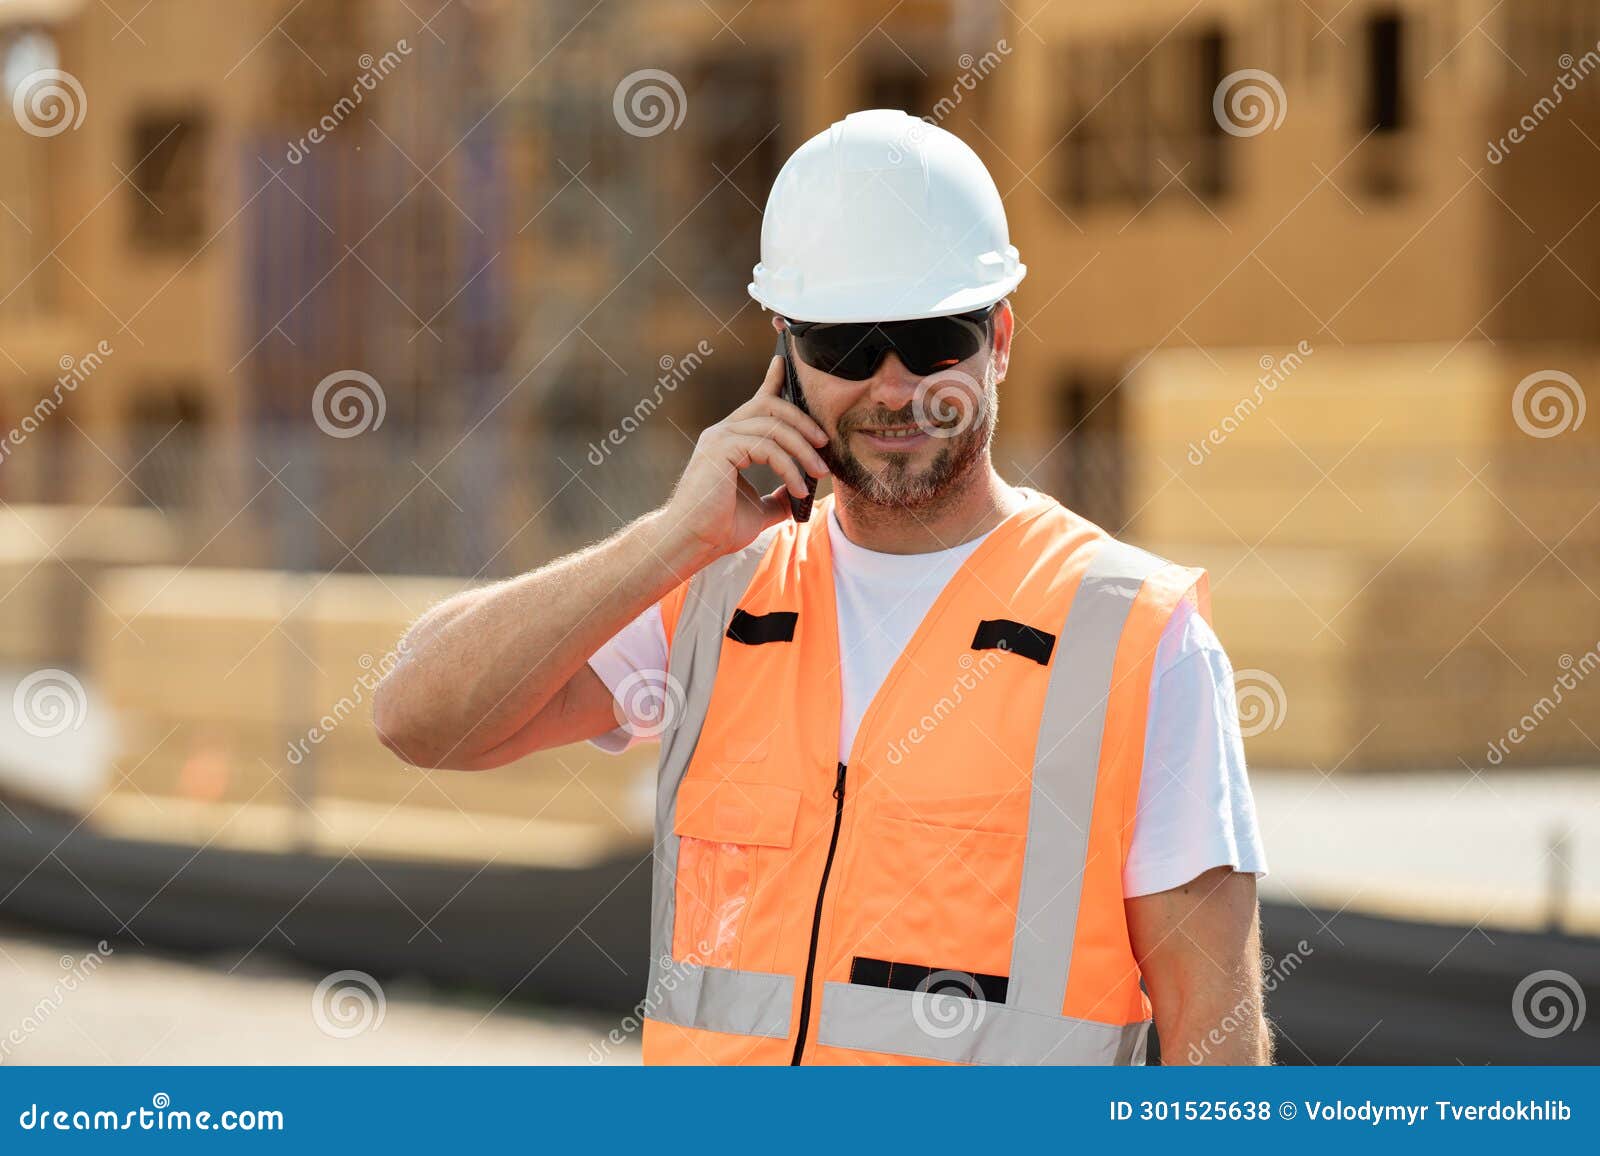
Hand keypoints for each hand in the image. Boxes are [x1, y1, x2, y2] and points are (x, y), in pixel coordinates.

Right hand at [658, 355, 829, 564]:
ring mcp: (720, 437)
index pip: (757, 402)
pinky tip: (798, 489)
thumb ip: (778, 496)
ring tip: (818, 473)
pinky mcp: (721, 449)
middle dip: (804, 422)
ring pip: (774, 426)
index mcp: (730, 440)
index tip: (785, 365)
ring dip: (803, 449)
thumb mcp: (760, 510)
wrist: (693, 543)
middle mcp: (723, 432)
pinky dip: (789, 467)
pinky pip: (767, 446)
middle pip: (772, 406)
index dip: (773, 381)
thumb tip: (799, 493)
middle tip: (825, 445)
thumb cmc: (719, 528)